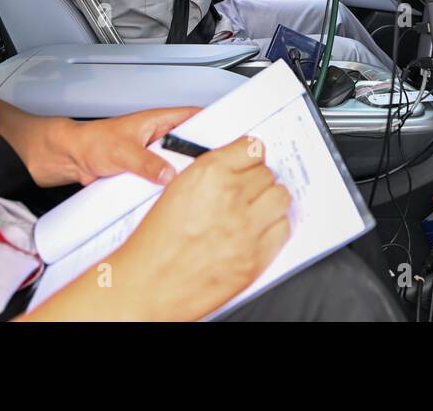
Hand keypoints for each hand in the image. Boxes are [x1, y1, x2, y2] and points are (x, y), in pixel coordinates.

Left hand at [65, 107, 199, 186]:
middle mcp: (158, 136)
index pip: (193, 115)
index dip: (212, 122)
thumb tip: (168, 173)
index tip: (226, 135)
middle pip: (189, 143)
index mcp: (157, 120)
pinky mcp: (147, 170)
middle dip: (199, 155)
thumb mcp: (123, 152)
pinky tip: (172, 193)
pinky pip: (164, 177)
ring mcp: (153, 154)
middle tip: (210, 167)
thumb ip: (147, 163)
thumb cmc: (93, 142)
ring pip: (177, 163)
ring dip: (181, 172)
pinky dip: (168, 185)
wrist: (73, 158)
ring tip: (192, 182)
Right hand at [109, 136, 291, 320]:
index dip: (250, 157)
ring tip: (256, 211)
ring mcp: (247, 226)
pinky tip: (258, 231)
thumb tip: (239, 169)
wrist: (149, 284)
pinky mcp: (256, 255)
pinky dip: (274, 228)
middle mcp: (231, 195)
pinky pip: (283, 228)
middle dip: (257, 182)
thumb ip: (212, 175)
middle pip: (267, 173)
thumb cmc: (156, 242)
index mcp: (209, 173)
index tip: (251, 162)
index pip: (252, 148)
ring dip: (270, 202)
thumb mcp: (178, 190)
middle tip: (247, 193)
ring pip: (281, 197)